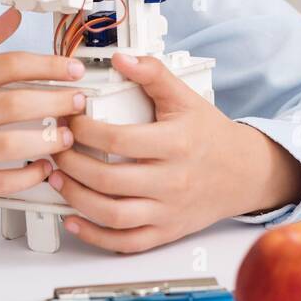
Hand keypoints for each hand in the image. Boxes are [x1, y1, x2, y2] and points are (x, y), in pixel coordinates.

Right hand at [0, 6, 87, 211]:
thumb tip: (12, 15)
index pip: (7, 65)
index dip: (47, 66)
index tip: (73, 70)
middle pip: (12, 103)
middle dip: (54, 102)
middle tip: (78, 102)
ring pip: (7, 144)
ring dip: (44, 141)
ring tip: (65, 138)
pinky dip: (25, 177)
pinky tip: (41, 169)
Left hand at [46, 52, 300, 252]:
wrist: (244, 173)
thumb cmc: (210, 135)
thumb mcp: (186, 97)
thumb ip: (153, 73)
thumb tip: (121, 58)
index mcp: (175, 144)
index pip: (119, 140)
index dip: (85, 130)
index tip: (70, 120)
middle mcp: (172, 180)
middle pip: (109, 180)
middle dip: (72, 164)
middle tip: (56, 150)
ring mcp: (167, 210)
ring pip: (113, 215)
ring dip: (77, 199)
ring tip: (57, 179)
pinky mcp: (165, 232)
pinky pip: (126, 242)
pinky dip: (95, 237)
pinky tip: (73, 219)